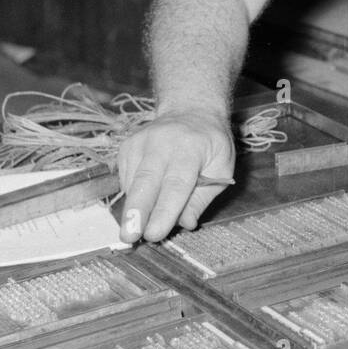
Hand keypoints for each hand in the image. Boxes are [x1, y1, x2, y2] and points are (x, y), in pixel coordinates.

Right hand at [117, 107, 234, 243]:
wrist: (191, 110)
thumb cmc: (210, 143)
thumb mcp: (221, 167)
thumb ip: (203, 197)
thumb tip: (185, 224)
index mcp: (190, 147)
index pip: (176, 184)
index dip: (164, 211)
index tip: (154, 234)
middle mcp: (161, 142)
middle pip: (145, 181)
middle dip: (136, 213)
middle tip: (128, 238)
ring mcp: (139, 143)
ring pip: (132, 185)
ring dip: (135, 211)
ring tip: (139, 229)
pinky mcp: (125, 147)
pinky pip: (125, 180)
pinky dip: (134, 197)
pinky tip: (145, 200)